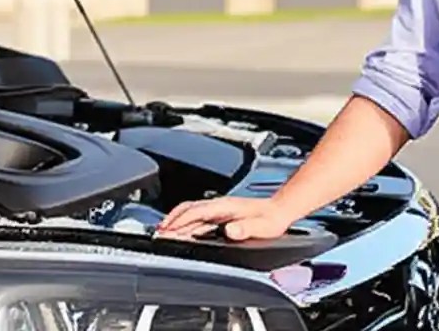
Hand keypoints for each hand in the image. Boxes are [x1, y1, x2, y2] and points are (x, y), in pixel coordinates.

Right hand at [154, 196, 293, 240]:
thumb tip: (230, 230)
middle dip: (171, 220)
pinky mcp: (221, 214)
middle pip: (187, 210)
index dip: (179, 221)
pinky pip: (197, 217)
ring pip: (190, 212)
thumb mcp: (262, 226)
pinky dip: (185, 223)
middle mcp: (219, 206)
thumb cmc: (272, 218)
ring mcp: (219, 209)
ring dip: (176, 221)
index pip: (195, 212)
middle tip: (158, 233)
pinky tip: (184, 232)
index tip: (167, 230)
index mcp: (225, 207)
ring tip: (165, 232)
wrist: (280, 209)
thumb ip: (246, 228)